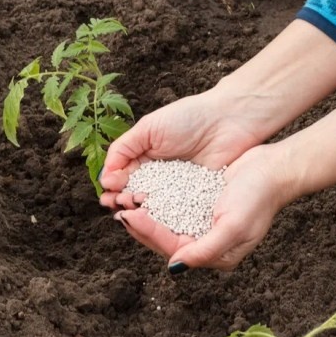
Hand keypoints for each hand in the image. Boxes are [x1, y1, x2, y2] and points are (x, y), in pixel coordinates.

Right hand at [98, 90, 264, 209]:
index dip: (113, 186)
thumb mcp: (148, 128)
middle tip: (117, 204)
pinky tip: (153, 219)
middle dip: (122, 201)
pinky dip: (162, 216)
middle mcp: (157, 176)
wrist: (230, 119)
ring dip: (139, 211)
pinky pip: (175, 211)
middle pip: (134, 194)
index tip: (108, 192)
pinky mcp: (193, 199)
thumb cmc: (189, 117)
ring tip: (131, 212)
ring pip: (152, 206)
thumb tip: (105, 176)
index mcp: (143, 157)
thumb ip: (123, 149)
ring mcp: (175, 189)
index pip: (121, 177)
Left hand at [110, 144, 294, 271]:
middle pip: (164, 240)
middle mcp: (206, 244)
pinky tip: (143, 191)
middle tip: (119, 210)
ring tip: (125, 202)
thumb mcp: (233, 226)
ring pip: (166, 225)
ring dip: (146, 215)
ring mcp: (203, 225)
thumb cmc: (259, 197)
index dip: (148, 233)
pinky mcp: (200, 207)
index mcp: (215, 255)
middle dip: (141, 227)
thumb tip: (175, 267)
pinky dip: (157, 202)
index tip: (128, 216)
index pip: (172, 248)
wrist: (275, 169)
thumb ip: (205, 249)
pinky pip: (173, 209)